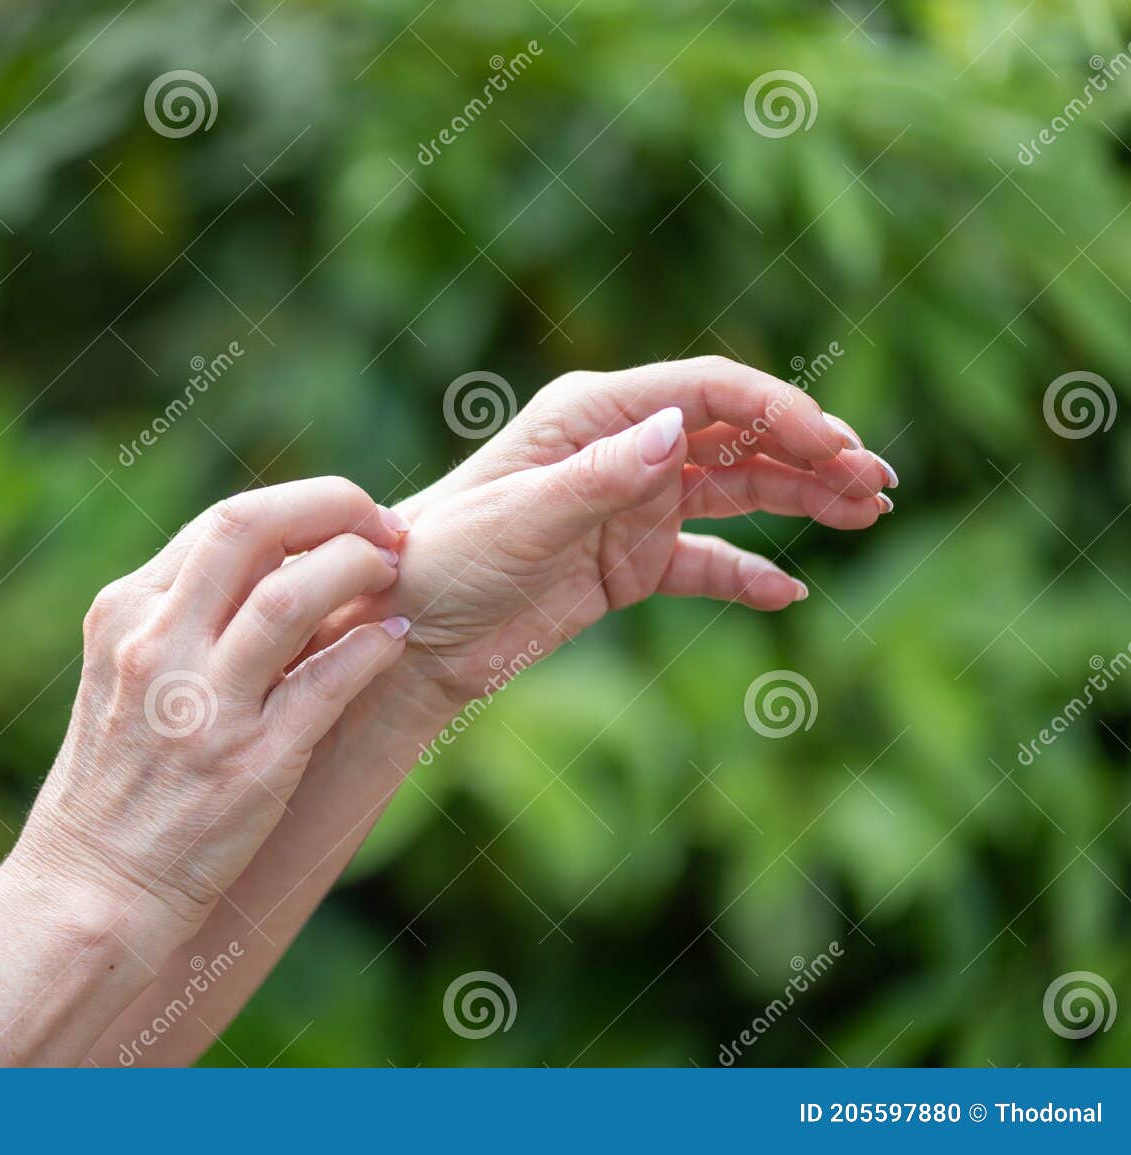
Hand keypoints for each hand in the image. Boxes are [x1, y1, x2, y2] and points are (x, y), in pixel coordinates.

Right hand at [10, 478, 410, 943]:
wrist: (89, 894)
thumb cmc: (116, 786)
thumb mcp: (123, 677)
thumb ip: (180, 618)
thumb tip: (272, 570)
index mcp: (124, 615)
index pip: (224, 522)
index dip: (302, 506)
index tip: (345, 517)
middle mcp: (155, 648)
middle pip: (251, 528)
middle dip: (333, 507)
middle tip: (384, 526)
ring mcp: (200, 707)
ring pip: (291, 596)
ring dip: (359, 568)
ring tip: (395, 572)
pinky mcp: (248, 766)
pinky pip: (327, 682)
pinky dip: (372, 646)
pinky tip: (393, 637)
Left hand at [333, 356, 895, 705]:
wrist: (405, 630)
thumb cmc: (444, 559)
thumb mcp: (520, 519)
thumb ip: (600, 478)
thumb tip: (675, 430)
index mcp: (592, 416)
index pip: (708, 393)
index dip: (781, 412)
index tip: (839, 449)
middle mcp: (618, 451)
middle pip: (736, 436)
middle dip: (810, 452)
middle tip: (878, 482)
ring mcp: (627, 508)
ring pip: (733, 491)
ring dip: (799, 498)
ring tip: (865, 514)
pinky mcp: (625, 565)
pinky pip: (701, 562)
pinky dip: (746, 573)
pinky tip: (789, 591)